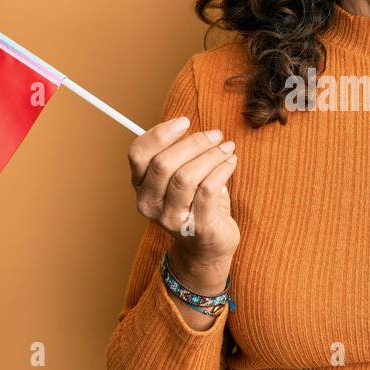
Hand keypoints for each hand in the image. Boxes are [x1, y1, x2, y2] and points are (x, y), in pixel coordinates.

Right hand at [128, 115, 239, 288]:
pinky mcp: (197, 226)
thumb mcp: (177, 179)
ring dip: (211, 156)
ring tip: (227, 148)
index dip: (160, 133)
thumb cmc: (194, 204)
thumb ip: (175, 154)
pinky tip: (231, 162)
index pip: (138, 154)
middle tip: (215, 135)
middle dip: (194, 143)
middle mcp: (150, 205)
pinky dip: (222, 170)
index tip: (185, 121)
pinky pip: (208, 190)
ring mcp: (171, 218)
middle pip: (164, 163)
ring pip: (186, 176)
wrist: (207, 248)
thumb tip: (184, 124)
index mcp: (141, 187)